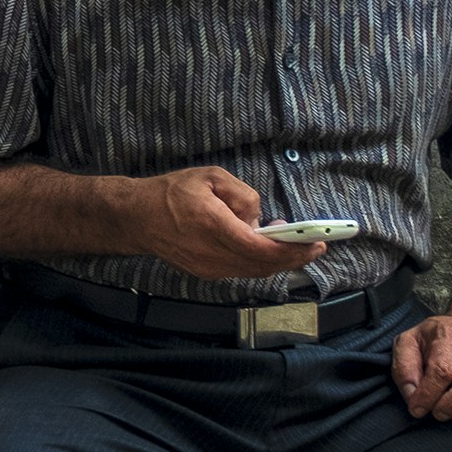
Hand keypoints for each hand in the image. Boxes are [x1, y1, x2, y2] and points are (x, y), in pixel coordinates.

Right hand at [125, 166, 315, 282]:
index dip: (292, 250)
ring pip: (255, 272)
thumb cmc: (172, 192)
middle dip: (294, 258)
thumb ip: (243, 195)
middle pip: (264, 266)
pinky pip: (241, 271)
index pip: (261, 248)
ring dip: (278, 261)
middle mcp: (211, 253)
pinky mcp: (205, 273)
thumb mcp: (211, 177)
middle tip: (314, 246)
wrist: (136, 217)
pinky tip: (264, 248)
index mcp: (213, 224)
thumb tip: (259, 219)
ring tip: (291, 244)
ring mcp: (208, 267)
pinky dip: (260, 263)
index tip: (315, 244)